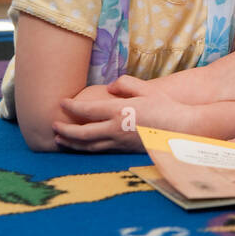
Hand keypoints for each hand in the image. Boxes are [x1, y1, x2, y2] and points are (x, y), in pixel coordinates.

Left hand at [52, 75, 189, 151]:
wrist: (181, 130)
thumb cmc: (166, 107)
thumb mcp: (147, 89)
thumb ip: (126, 84)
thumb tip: (110, 87)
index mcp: (118, 111)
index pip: (86, 111)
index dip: (71, 107)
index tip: (61, 103)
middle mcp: (115, 129)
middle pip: (81, 133)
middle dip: (64, 130)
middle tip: (53, 125)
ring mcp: (119, 143)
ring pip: (88, 146)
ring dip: (71, 143)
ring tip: (59, 139)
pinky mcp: (124, 151)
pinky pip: (100, 151)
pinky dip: (86, 149)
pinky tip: (82, 146)